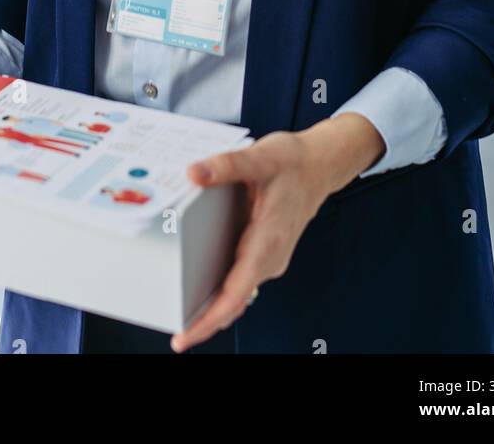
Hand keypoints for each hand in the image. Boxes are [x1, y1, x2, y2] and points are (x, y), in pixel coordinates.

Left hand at [170, 113, 384, 351]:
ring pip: (237, 293)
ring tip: (179, 310)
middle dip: (203, 319)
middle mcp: (270, 257)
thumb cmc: (294, 163)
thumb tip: (194, 173)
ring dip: (212, 307)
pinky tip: (200, 285)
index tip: (185, 336)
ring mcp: (269, 258)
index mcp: (267, 240)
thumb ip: (226, 165)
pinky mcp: (266, 252)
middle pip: (233, 300)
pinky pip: (241, 280)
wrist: (320, 165)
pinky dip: (222, 290)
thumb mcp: (261, 157)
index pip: (235, 293)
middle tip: (173, 328)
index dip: (210, 319)